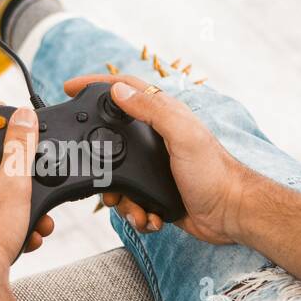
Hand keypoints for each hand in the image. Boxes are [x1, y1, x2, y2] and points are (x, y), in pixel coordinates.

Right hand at [63, 74, 251, 244]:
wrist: (230, 214)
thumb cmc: (214, 173)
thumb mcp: (182, 135)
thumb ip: (152, 110)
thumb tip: (119, 90)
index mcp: (163, 116)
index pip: (124, 90)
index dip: (96, 85)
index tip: (69, 87)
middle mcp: (156, 137)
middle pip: (111, 138)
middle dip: (100, 162)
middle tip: (94, 175)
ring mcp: (155, 166)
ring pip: (117, 176)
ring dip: (121, 197)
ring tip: (133, 207)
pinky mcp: (155, 192)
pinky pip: (131, 200)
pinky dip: (136, 212)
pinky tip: (150, 216)